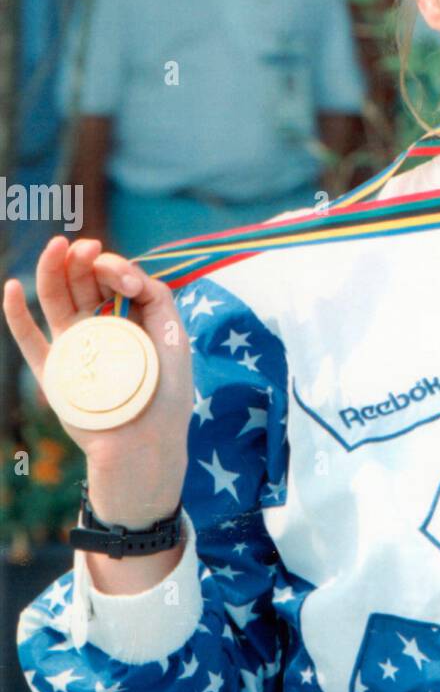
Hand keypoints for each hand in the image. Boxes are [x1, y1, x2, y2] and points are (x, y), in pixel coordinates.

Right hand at [3, 236, 192, 523]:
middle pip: (82, 283)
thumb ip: (156, 297)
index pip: (113, 279)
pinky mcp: (53, 370)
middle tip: (86, 248)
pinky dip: (16, 314)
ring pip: (55, 300)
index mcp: (129, 318)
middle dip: (83, 260)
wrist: (145, 444)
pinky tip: (13, 287)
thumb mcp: (173, 336)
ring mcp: (74, 346)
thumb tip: (125, 274)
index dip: (116, 268)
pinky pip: (29, 339)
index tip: (127, 282)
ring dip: (51, 270)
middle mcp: (99, 327)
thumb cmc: (165, 394)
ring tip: (55, 247)